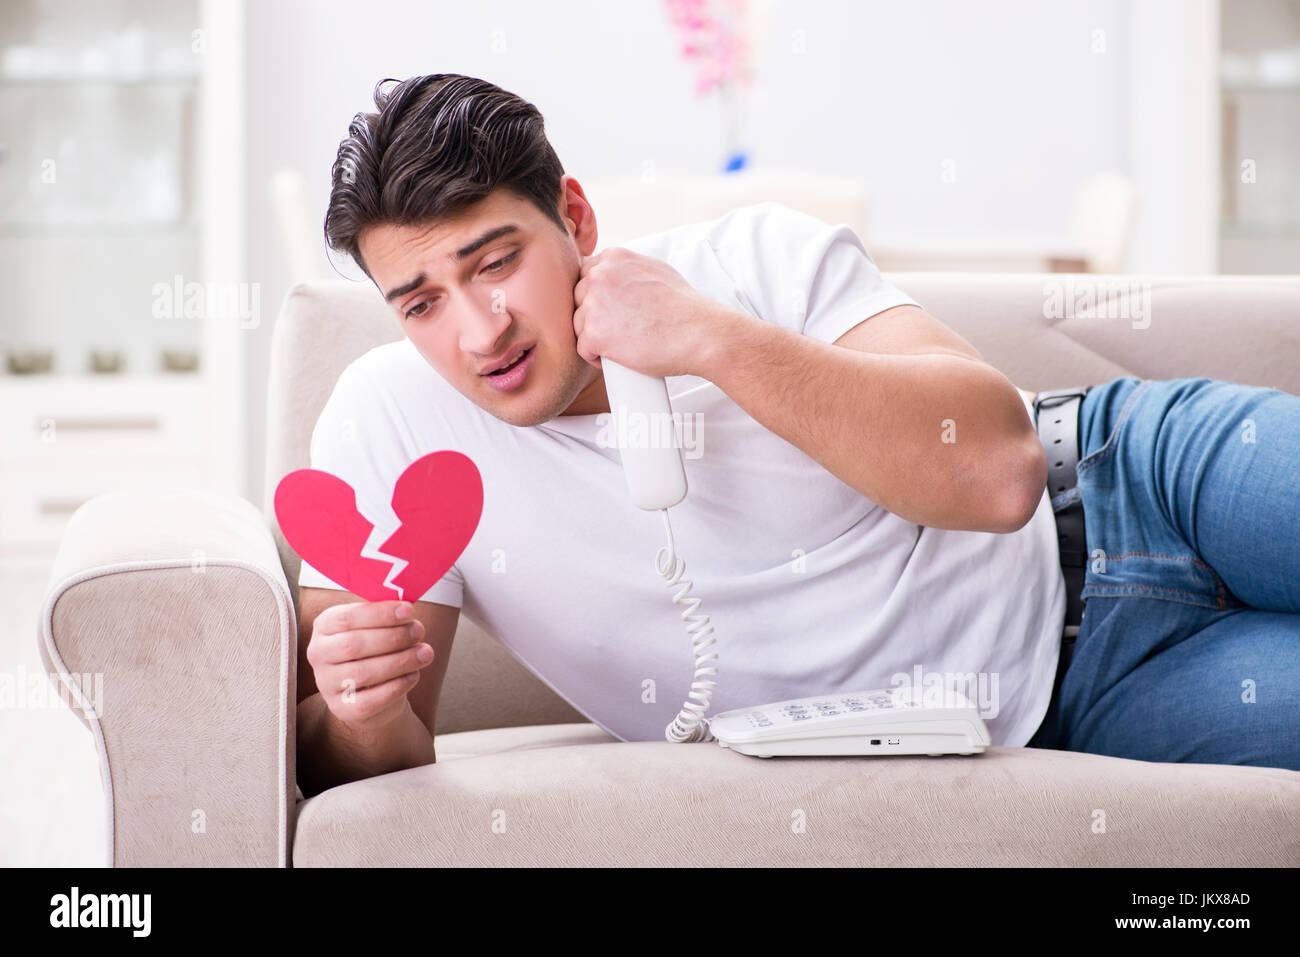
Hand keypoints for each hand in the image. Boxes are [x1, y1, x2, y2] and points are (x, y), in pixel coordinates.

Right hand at [306, 599, 432, 731]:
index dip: (379, 613)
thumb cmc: (376, 648)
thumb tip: (406, 607)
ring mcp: (326, 683)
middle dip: (392, 637)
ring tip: (425, 653)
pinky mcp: (341, 708)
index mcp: (324, 626)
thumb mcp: (376, 626)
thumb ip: (385, 615)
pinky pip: (369, 700)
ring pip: (362, 673)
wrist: (371, 689)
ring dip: (400, 661)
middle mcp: (319, 654)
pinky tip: (413, 675)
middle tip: (419, 631)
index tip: (408, 610)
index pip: (346, 618)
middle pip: (354, 645)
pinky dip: (395, 687)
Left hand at [572, 247, 718, 378]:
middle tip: (615, 331)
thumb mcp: (655, 270)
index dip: (596, 296)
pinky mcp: (594, 334)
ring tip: (617, 346)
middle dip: (593, 316)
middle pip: (578, 299)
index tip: (610, 311)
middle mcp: (599, 276)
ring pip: (578, 325)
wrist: (698, 333)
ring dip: (593, 337)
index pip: (586, 275)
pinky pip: (582, 348)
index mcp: (613, 259)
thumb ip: (628, 269)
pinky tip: (612, 359)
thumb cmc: (684, 307)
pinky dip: (595, 357)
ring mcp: (594, 305)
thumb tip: (614, 275)